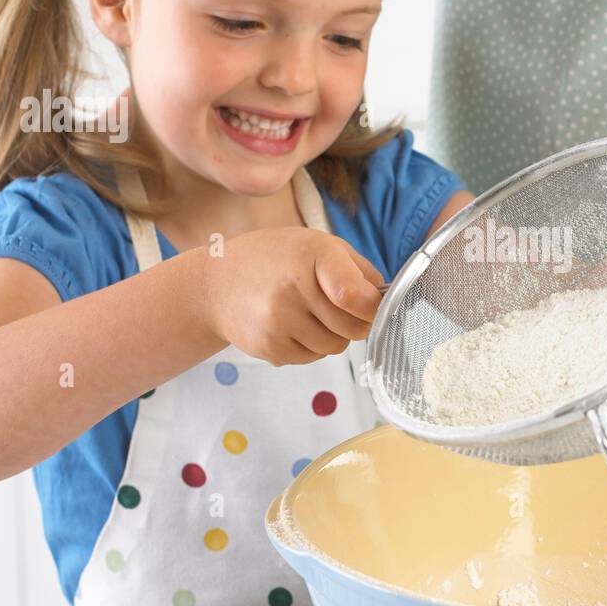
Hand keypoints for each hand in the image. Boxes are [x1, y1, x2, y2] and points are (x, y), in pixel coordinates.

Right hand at [198, 226, 383, 364]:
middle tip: (336, 306)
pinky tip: (290, 325)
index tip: (371, 305)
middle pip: (354, 328)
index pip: (356, 296)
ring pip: (335, 348)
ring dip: (332, 335)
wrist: (215, 285)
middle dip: (355, 322)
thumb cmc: (277, 260)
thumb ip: (360, 271)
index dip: (372, 307)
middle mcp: (293, 288)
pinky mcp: (269, 347)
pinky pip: (312, 359)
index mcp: (313, 254)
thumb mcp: (318, 246)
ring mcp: (278, 321)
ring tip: (309, 313)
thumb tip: (391, 301)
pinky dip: (310, 346)